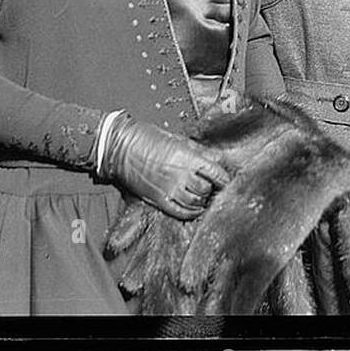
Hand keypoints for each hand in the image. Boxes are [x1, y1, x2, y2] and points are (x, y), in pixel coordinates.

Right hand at [99, 113, 230, 220]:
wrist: (120, 146)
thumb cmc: (147, 137)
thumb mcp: (176, 139)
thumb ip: (197, 150)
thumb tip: (216, 159)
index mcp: (187, 157)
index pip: (215, 172)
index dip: (225, 179)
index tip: (229, 181)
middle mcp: (181, 175)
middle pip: (207, 189)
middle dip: (212, 188)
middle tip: (213, 186)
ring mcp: (170, 189)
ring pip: (196, 202)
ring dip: (202, 200)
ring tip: (203, 196)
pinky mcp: (159, 199)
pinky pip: (181, 212)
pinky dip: (191, 212)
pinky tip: (194, 208)